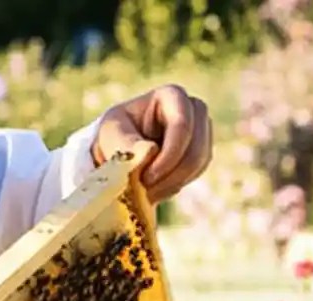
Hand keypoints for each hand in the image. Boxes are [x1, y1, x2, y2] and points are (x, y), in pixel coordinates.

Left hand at [92, 84, 212, 202]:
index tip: (146, 178)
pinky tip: (155, 187)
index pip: (182, 125)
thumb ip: (127, 143)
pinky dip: (176, 184)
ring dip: (172, 183)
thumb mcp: (111, 135)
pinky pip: (197, 172)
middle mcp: (193, 109)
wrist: (117, 151)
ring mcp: (201, 130)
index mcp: (171, 96)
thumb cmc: (114, 137)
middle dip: (170, 175)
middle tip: (145, 190)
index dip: (168, 156)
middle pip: (196, 148)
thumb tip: (152, 151)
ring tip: (145, 192)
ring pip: (198, 163)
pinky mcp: (201, 150)